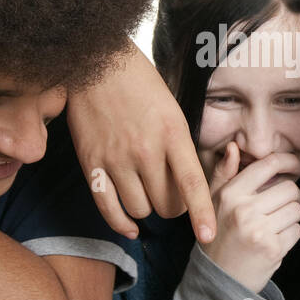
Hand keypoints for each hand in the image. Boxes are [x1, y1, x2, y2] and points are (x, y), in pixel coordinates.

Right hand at [66, 41, 215, 242]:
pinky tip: (130, 227)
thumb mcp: (172, 109)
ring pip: (140, 209)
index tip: (208, 235)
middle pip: (166, 204)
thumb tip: (188, 182)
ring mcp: (116, 159)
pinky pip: (108, 208)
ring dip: (147, 209)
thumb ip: (180, 146)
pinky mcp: (91, 163)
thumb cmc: (139, 84)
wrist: (96, 63)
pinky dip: (121, 223)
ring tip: (148, 195)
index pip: (192, 183)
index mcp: (172, 134)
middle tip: (172, 198)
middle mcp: (145, 150)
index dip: (201, 213)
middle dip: (173, 208)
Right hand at [203, 142, 299, 292]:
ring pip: (296, 209)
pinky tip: (275, 239)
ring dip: (291, 216)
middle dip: (292, 195)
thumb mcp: (213, 203)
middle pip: (290, 189)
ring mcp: (259, 230)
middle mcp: (244, 210)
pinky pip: (297, 230)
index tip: (297, 167)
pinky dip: (291, 234)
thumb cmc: (218, 236)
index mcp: (230, 194)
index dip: (289, 162)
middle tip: (281, 205)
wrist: (218, 280)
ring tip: (275, 224)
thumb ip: (223, 174)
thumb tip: (233, 147)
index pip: (268, 165)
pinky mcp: (272, 249)